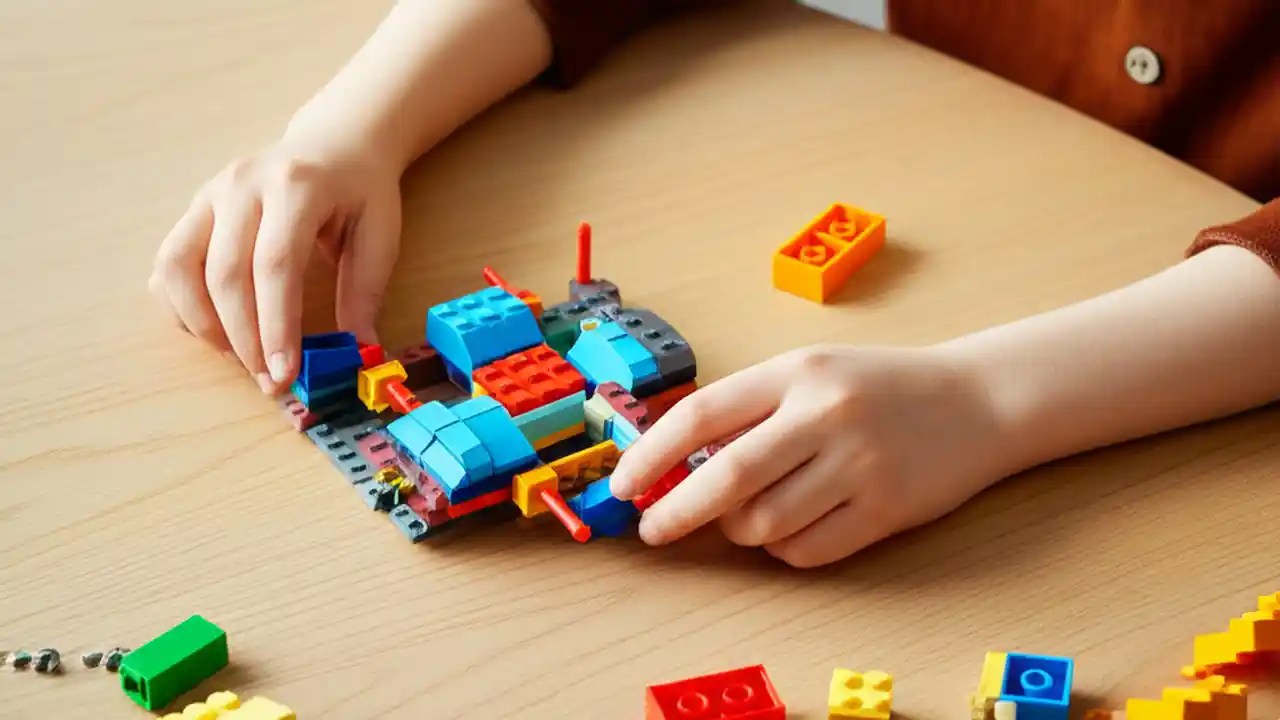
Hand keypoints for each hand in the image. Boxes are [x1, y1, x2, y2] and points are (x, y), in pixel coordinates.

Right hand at [148, 138, 401, 392]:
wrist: (334, 141)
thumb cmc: (359, 190)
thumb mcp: (380, 231)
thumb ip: (366, 289)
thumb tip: (358, 350)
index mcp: (296, 186)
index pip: (276, 265)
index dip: (276, 325)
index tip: (283, 373)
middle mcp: (242, 184)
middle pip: (226, 274)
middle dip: (243, 338)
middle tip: (267, 381)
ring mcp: (209, 194)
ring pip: (179, 268)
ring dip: (204, 325)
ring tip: (240, 357)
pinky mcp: (192, 209)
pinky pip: (168, 265)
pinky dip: (181, 306)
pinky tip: (215, 330)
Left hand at [610, 344, 1008, 567]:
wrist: (977, 401)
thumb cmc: (879, 388)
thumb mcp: (812, 373)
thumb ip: (751, 410)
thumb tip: (674, 465)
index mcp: (797, 371)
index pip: (702, 414)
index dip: (651, 454)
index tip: (624, 486)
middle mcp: (825, 413)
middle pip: (727, 477)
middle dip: (677, 512)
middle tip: (654, 531)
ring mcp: (859, 464)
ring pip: (764, 523)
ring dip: (742, 530)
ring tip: (753, 515)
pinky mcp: (886, 509)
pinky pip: (806, 551)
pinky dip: (784, 549)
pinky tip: (793, 528)